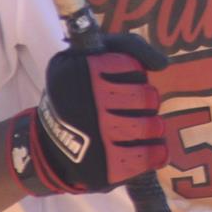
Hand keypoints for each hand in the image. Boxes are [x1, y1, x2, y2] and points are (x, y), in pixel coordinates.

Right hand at [9, 33, 170, 195]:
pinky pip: (146, 156)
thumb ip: (128, 47)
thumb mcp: (89, 58)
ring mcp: (96, 135)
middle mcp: (88, 102)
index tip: (124, 82)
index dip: (135, 74)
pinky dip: (156, 153)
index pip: (132, 67)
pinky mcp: (105, 164)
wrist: (49, 147)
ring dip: (154, 127)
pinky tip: (154, 149)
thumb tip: (161, 63)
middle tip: (140, 106)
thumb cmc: (79, 96)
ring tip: (146, 127)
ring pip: (149, 126)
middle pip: (145, 97)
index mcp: (81, 72)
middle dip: (146, 101)